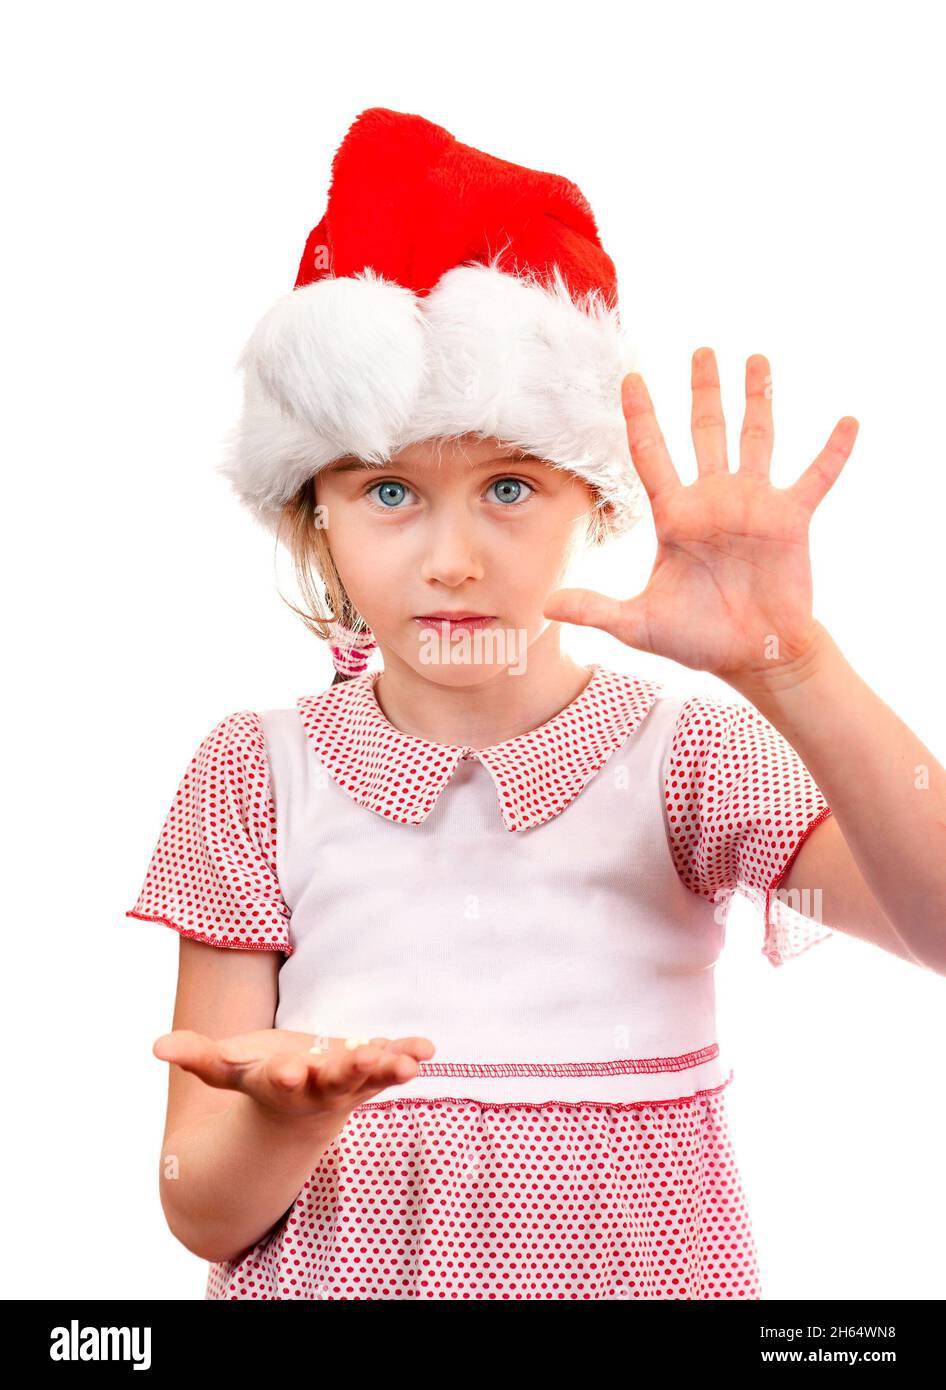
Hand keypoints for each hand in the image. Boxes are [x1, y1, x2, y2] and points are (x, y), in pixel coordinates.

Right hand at [152, 1028, 435, 1128]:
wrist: (296, 1105)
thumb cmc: (256, 1077)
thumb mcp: (224, 1068)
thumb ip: (195, 1056)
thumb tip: (156, 1047)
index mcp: (279, 1085)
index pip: (280, 1082)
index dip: (284, 1075)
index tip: (288, 1069)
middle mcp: (317, 1089)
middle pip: (333, 1082)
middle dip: (348, 1069)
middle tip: (363, 1057)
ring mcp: (349, 1084)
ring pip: (371, 1078)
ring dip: (389, 1068)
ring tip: (411, 1062)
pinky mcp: (372, 1073)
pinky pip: (393, 1066)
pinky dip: (410, 1057)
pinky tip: (428, 1048)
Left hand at [544, 348, 858, 687]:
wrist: (752, 657)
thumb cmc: (697, 639)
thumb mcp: (640, 624)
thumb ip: (597, 610)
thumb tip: (548, 606)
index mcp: (675, 516)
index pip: (650, 454)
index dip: (640, 416)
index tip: (630, 378)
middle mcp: (713, 500)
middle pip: (704, 432)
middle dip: (703, 391)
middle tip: (701, 350)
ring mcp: (754, 505)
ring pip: (755, 438)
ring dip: (759, 398)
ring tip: (756, 358)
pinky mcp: (791, 520)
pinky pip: (816, 477)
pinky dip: (833, 451)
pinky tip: (848, 420)